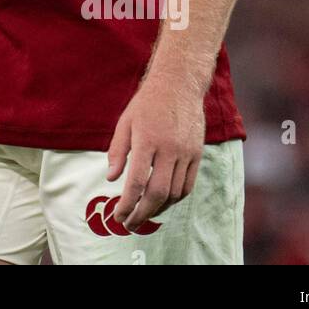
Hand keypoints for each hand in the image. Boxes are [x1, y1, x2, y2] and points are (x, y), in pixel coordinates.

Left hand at [105, 74, 205, 231]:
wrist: (178, 85)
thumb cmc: (147, 103)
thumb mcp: (125, 122)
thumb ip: (117, 151)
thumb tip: (111, 179)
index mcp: (146, 140)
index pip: (136, 181)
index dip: (127, 203)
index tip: (119, 215)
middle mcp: (168, 148)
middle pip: (157, 193)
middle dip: (142, 213)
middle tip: (130, 223)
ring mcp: (186, 152)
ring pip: (174, 192)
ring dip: (159, 208)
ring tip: (145, 212)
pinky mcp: (197, 154)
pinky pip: (188, 185)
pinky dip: (175, 198)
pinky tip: (163, 201)